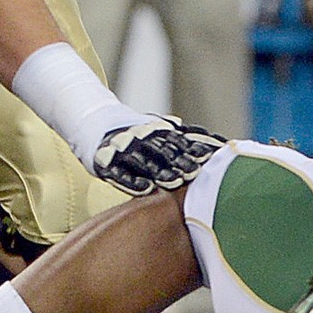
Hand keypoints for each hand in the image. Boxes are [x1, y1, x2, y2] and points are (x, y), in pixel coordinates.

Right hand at [90, 115, 225, 194]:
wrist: (94, 123)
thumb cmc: (135, 133)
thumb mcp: (158, 128)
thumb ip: (183, 135)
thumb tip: (217, 141)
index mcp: (156, 130)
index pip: (178, 141)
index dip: (193, 150)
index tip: (209, 159)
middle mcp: (141, 138)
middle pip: (164, 152)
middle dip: (180, 162)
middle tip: (196, 172)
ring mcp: (123, 149)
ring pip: (144, 162)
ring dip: (160, 172)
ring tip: (176, 182)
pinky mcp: (106, 161)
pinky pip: (120, 172)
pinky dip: (133, 181)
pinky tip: (147, 189)